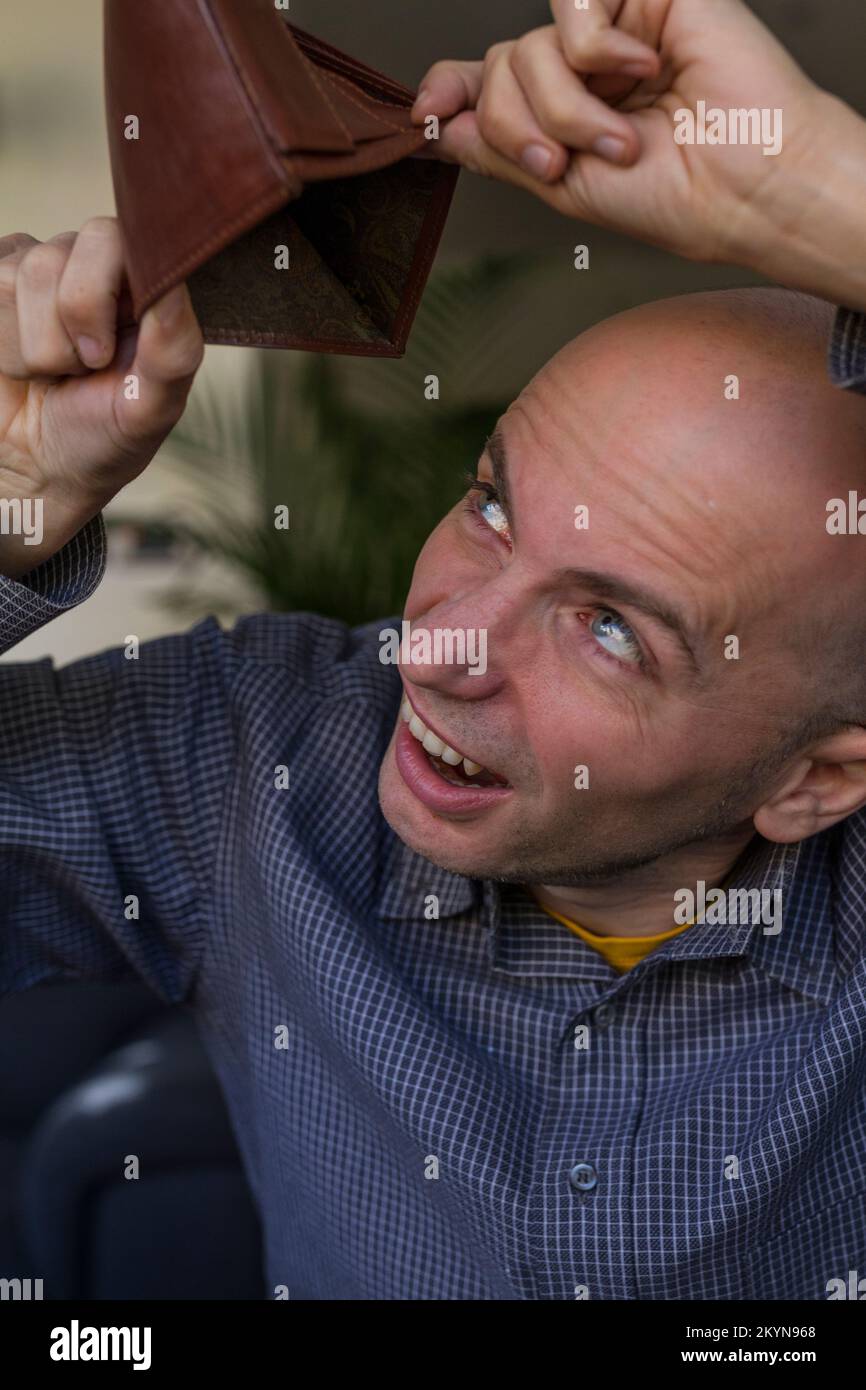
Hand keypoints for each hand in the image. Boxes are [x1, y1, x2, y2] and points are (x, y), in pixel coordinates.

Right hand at [0, 217, 203, 576]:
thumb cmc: (102, 439)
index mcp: (140, 289)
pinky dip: (4, 344)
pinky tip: (22, 365)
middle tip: (83, 368)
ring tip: (54, 374)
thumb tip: (176, 285)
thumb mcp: (150, 410)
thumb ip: (174, 351)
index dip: (100, 290)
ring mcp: (39, 272)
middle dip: (67, 324)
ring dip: (36, 346)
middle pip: (62, 250)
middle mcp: (92, 269)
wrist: (37, 471)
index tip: (102, 354)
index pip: (120, 237)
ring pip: (20, 274)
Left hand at [413, 0, 829, 270]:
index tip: (425, 113)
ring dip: (565, 108)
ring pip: (527, 48)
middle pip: (498, 69)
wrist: (743, 185)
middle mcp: (583, 66)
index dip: (448, 90)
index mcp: (564, 110)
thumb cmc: (673, 196)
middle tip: (564, 163)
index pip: (488, 83)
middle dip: (520, 128)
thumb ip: (499, 149)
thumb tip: (439, 126)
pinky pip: (571, 10)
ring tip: (621, 137)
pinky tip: (644, 72)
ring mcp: (611, 28)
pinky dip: (597, 54)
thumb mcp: (562, 185)